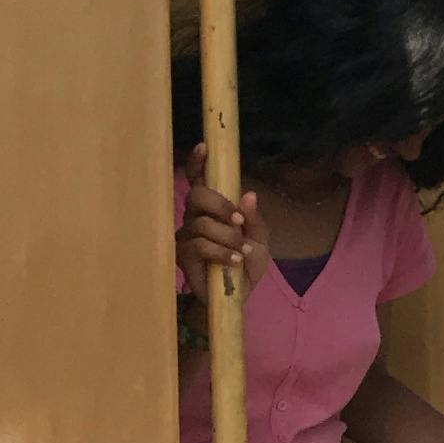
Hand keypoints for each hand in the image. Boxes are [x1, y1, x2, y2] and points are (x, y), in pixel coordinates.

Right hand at [176, 146, 270, 302]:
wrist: (239, 295)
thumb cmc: (246, 262)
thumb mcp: (260, 237)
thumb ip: (254, 217)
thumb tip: (248, 194)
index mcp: (212, 208)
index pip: (199, 179)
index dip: (198, 162)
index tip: (204, 147)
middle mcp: (194, 217)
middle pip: (197, 196)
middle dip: (220, 205)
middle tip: (239, 221)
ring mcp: (186, 236)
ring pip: (202, 224)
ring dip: (227, 237)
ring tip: (242, 251)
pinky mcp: (183, 256)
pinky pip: (199, 245)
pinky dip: (221, 252)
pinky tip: (234, 260)